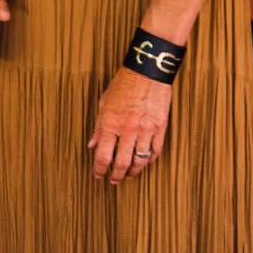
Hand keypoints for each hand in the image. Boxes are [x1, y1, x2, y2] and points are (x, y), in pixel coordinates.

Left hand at [89, 67, 171, 182]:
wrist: (147, 72)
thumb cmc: (123, 85)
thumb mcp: (104, 104)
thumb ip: (98, 127)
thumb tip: (92, 145)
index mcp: (111, 124)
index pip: (103, 156)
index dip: (99, 169)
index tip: (98, 174)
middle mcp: (128, 130)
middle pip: (122, 163)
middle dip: (116, 176)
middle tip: (113, 180)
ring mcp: (146, 131)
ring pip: (140, 161)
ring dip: (133, 171)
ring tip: (128, 174)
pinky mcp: (160, 129)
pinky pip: (155, 152)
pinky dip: (148, 161)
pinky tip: (143, 163)